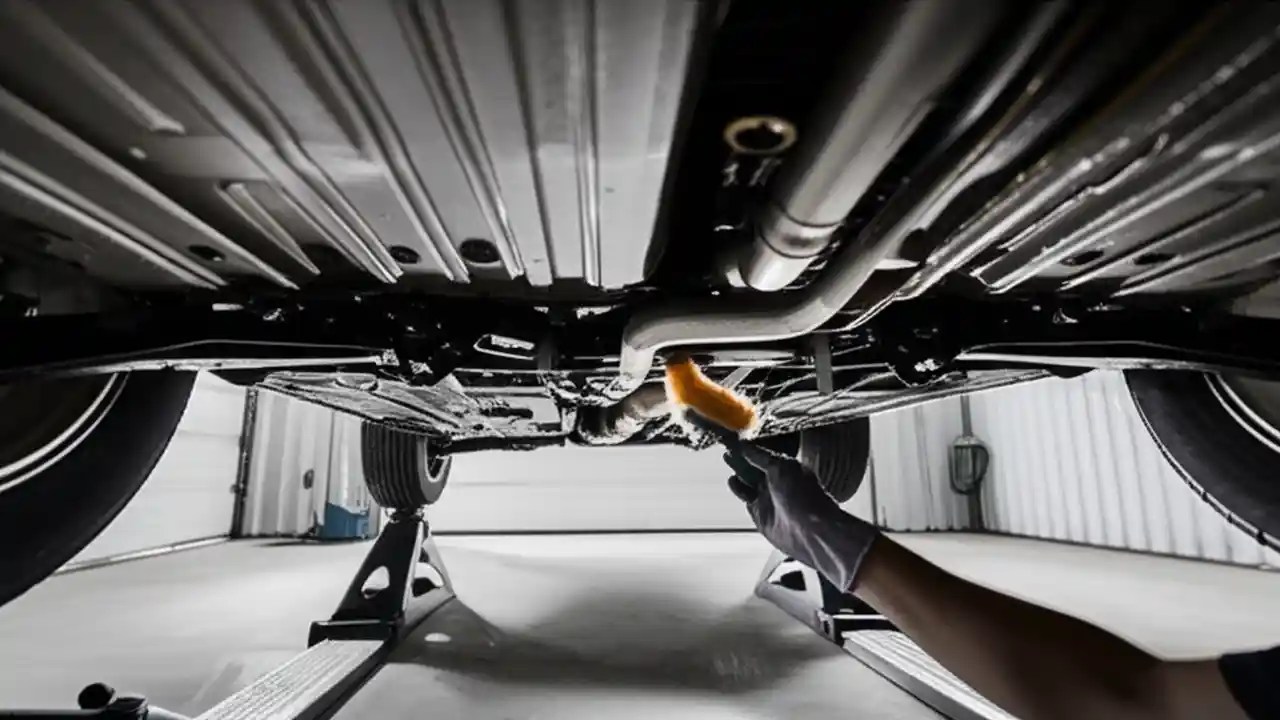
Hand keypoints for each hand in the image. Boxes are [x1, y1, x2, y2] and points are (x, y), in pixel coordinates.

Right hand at [720, 438, 878, 591]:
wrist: (809, 530)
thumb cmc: (803, 495)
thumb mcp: (780, 467)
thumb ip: (759, 456)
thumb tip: (742, 443)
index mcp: (786, 467)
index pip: (764, 452)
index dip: (751, 444)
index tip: (737, 435)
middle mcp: (777, 481)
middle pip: (754, 465)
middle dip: (741, 455)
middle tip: (728, 444)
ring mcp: (768, 497)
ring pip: (747, 480)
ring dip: (738, 469)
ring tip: (727, 457)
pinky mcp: (759, 513)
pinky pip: (745, 496)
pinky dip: (737, 488)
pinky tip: (732, 480)